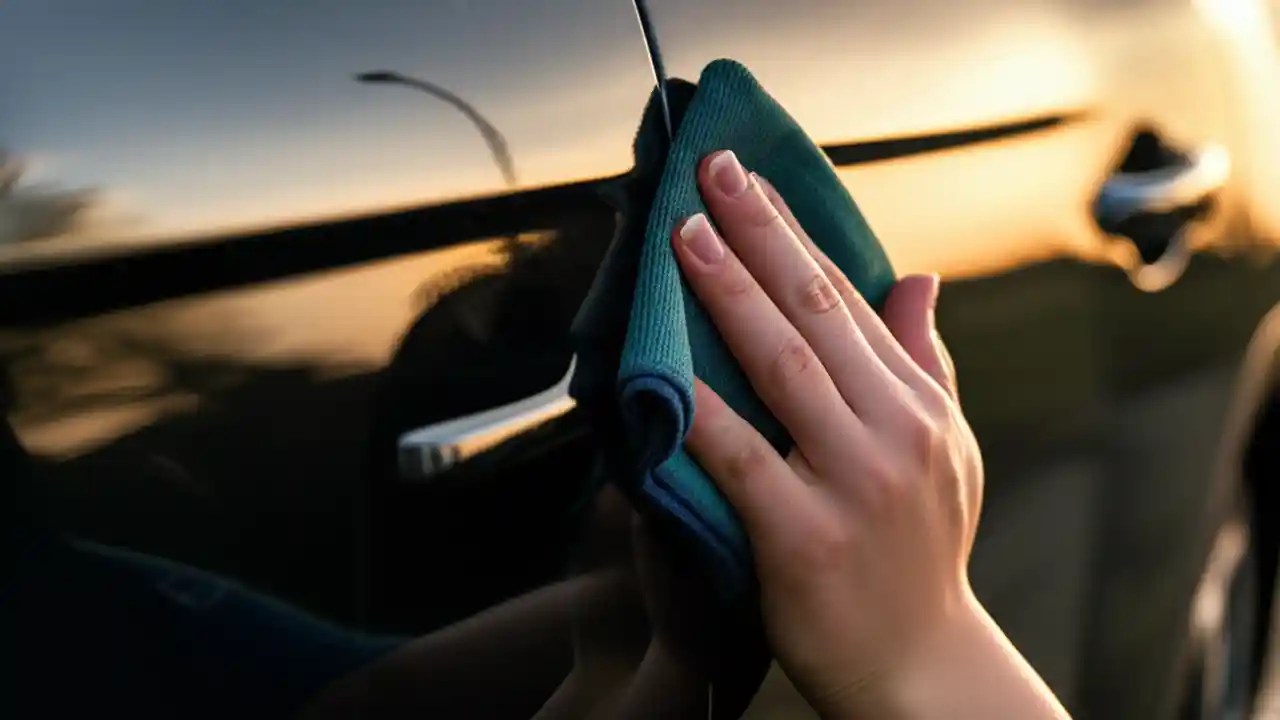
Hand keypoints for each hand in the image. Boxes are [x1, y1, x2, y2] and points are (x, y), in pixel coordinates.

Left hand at [671, 150, 1067, 718]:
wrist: (916, 665)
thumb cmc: (918, 551)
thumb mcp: (944, 448)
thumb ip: (924, 362)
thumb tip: (919, 278)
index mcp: (918, 403)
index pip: (849, 299)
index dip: (794, 234)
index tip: (753, 183)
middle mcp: (895, 431)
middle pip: (817, 312)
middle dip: (761, 235)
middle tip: (713, 175)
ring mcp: (853, 483)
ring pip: (783, 366)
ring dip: (730, 293)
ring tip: (688, 237)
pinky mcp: (803, 537)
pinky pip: (742, 457)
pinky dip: (701, 407)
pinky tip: (662, 366)